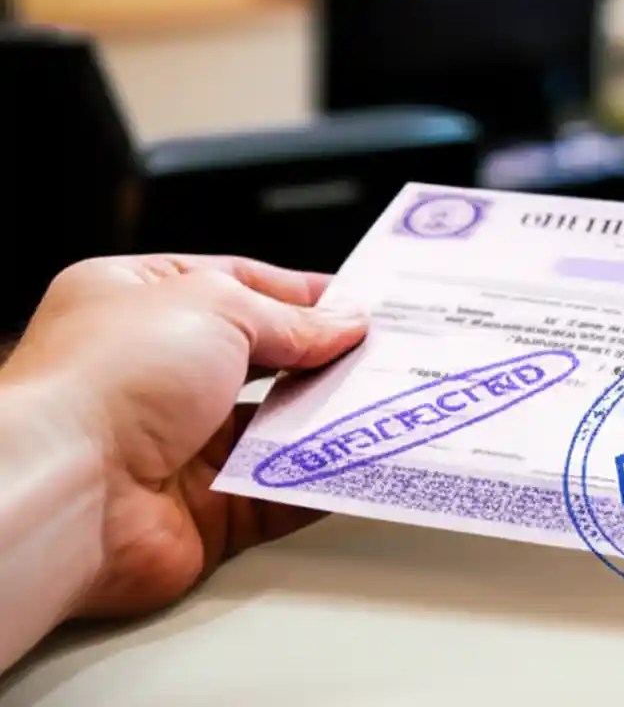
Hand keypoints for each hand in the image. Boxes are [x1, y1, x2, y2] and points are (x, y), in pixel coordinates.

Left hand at [0, 255, 367, 617]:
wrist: (67, 493)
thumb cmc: (110, 379)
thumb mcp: (215, 308)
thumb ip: (289, 319)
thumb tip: (344, 325)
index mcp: (138, 303)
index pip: (234, 286)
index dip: (298, 293)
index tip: (357, 304)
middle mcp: (155, 373)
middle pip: (262, 361)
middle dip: (321, 359)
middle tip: (384, 354)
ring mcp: (180, 444)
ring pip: (275, 428)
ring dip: (325, 418)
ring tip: (384, 402)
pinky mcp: (205, 509)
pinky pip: (279, 492)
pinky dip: (318, 481)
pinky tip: (360, 462)